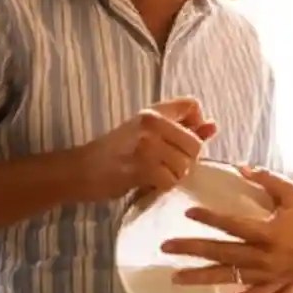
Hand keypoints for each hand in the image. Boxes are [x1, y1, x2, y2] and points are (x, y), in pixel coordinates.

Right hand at [73, 97, 216, 200]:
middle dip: (186, 161)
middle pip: (195, 144)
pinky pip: (170, 181)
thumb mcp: (148, 134)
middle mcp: (151, 122)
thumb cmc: (115, 153)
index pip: (193, 104)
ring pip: (184, 166)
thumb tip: (213, 126)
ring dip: (173, 177)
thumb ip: (182, 129)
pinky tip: (147, 184)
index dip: (197, 124)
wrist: (79, 170)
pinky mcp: (140, 166)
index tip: (184, 140)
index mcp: (153, 111)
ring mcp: (146, 144)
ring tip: (153, 175)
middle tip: (165, 166)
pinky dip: (162, 188)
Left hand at [161, 165, 292, 286]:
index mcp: (267, 232)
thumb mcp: (292, 196)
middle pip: (220, 252)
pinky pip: (234, 289)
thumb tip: (242, 166)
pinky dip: (217, 292)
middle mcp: (260, 255)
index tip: (188, 212)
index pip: (233, 224)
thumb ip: (269, 180)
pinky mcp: (258, 283)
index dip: (211, 218)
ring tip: (173, 277)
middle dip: (192, 249)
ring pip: (223, 275)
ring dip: (197, 277)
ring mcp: (258, 273)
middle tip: (165, 246)